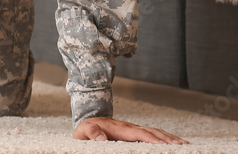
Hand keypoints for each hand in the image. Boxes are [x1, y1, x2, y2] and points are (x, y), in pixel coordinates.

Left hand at [73, 117, 187, 143]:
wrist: (88, 122)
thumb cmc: (86, 129)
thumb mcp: (84, 131)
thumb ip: (91, 134)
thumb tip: (102, 139)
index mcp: (118, 128)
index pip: (138, 133)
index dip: (150, 139)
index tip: (162, 145)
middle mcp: (129, 127)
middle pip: (151, 131)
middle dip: (166, 138)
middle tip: (181, 145)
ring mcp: (133, 128)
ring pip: (154, 131)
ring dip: (169, 137)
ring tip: (183, 143)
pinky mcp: (135, 132)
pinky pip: (152, 133)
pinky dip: (164, 137)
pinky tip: (174, 141)